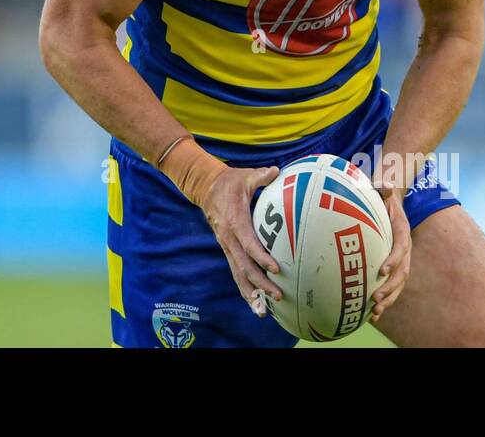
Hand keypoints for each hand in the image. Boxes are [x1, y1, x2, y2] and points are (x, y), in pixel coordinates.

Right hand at [199, 165, 282, 316]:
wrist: (205, 188)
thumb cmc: (229, 182)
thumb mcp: (244, 176)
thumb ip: (261, 176)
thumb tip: (277, 171)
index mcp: (235, 222)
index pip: (248, 243)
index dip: (261, 257)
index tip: (275, 269)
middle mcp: (228, 238)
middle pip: (243, 266)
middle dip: (260, 283)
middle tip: (278, 295)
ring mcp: (227, 246)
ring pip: (238, 274)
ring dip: (251, 294)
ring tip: (263, 312)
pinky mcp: (228, 250)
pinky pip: (236, 272)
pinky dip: (245, 289)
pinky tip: (256, 304)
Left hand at [369, 187, 410, 324]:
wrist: (390, 200)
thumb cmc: (383, 193)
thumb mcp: (383, 187)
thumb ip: (384, 187)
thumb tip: (384, 183)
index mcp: (402, 231)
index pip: (400, 248)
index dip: (393, 259)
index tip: (381, 270)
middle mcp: (404, 248)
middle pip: (401, 272)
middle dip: (389, 287)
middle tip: (375, 298)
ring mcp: (399, 258)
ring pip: (398, 284)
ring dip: (388, 299)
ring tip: (375, 312)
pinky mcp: (392, 265)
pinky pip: (390, 285)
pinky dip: (383, 300)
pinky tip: (371, 315)